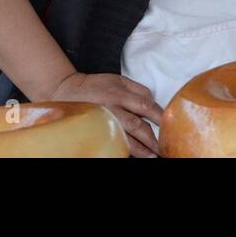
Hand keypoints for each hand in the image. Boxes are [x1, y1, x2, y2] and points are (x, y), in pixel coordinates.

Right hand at [47, 72, 164, 157]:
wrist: (64, 90)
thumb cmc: (95, 85)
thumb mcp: (118, 80)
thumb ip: (138, 90)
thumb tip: (154, 102)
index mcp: (120, 94)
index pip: (146, 106)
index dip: (160, 117)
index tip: (171, 126)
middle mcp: (111, 108)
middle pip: (136, 125)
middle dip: (152, 139)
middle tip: (164, 148)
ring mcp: (101, 121)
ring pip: (124, 138)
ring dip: (140, 149)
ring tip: (151, 156)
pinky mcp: (93, 131)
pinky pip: (111, 142)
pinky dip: (122, 149)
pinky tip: (132, 154)